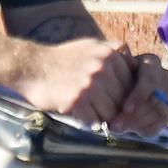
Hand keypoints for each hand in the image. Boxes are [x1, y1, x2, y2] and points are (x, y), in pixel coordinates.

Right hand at [14, 38, 132, 124]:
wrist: (32, 67)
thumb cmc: (63, 58)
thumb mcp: (91, 45)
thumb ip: (115, 52)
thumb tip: (136, 64)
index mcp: (109, 55)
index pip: (132, 83)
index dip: (128, 95)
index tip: (120, 102)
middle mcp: (102, 69)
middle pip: (124, 99)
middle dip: (118, 108)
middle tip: (110, 114)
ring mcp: (90, 85)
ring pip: (112, 112)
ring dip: (105, 117)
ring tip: (95, 114)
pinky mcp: (77, 100)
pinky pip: (95, 120)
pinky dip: (91, 122)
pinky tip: (83, 115)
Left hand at [106, 51, 167, 135]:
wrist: (120, 85)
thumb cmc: (114, 77)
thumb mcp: (111, 71)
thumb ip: (113, 75)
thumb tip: (115, 83)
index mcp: (150, 62)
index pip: (150, 79)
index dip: (139, 96)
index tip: (124, 109)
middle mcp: (164, 75)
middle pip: (158, 97)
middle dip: (137, 114)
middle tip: (118, 126)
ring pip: (162, 109)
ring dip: (142, 123)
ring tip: (123, 130)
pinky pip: (166, 119)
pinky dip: (151, 128)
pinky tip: (137, 132)